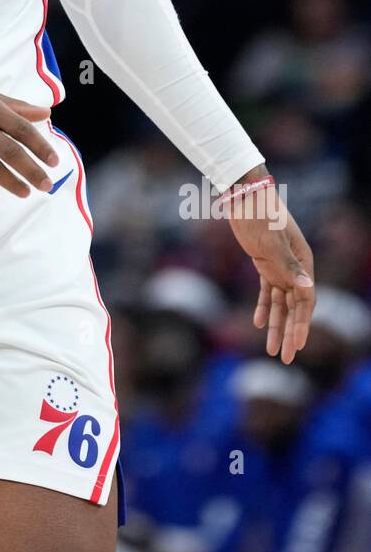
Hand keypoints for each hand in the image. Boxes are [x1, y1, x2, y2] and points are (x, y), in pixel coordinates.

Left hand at [224, 182, 314, 363]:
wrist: (244, 193)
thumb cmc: (259, 213)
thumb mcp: (272, 241)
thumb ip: (288, 265)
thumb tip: (307, 288)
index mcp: (303, 262)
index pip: (306, 300)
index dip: (302, 324)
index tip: (296, 346)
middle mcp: (295, 267)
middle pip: (294, 307)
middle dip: (289, 333)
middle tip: (284, 358)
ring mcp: (279, 266)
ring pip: (279, 303)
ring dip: (275, 326)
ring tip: (269, 351)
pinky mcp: (263, 263)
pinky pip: (266, 291)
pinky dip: (262, 307)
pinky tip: (256, 324)